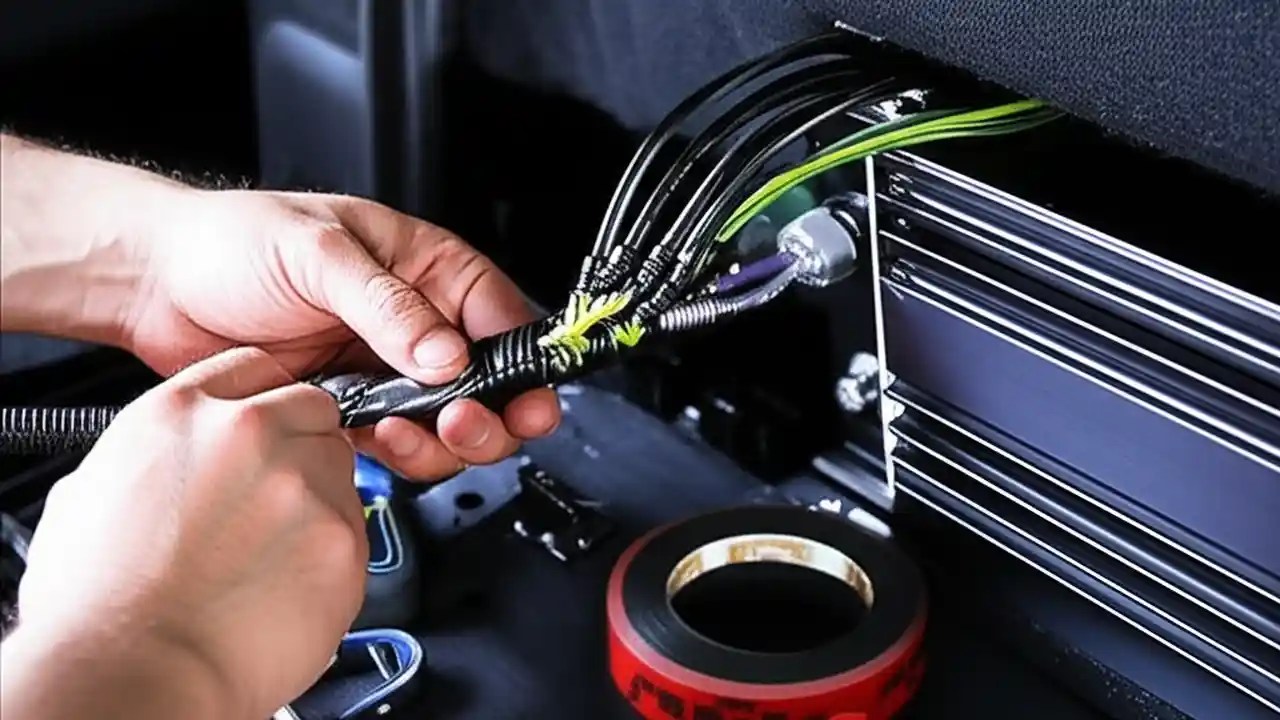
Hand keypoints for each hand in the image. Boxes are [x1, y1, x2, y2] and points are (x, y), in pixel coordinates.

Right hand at [2, 348, 364, 719]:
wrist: (134, 676)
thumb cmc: (99, 606)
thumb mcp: (89, 497)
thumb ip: (146, 459)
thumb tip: (164, 463)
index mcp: (180, 414)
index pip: (253, 369)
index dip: (263, 399)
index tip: (266, 422)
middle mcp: (249, 434)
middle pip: (312, 409)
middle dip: (301, 444)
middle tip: (273, 496)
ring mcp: (302, 483)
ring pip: (341, 468)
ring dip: (320, 498)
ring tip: (271, 552)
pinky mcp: (344, 537)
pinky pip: (358, 528)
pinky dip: (333, 552)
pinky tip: (286, 583)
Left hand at [126, 188, 560, 479]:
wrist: (154, 284)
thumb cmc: (232, 241)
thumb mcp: (319, 255)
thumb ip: (388, 307)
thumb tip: (447, 354)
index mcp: (426, 268)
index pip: (502, 316)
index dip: (524, 361)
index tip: (525, 397)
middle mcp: (415, 322)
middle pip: (490, 382)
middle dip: (493, 412)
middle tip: (466, 423)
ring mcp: (385, 368)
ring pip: (449, 421)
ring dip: (446, 439)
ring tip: (416, 431)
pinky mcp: (351, 407)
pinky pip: (398, 441)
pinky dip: (400, 452)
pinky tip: (379, 439)